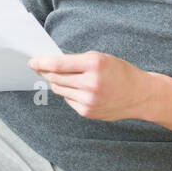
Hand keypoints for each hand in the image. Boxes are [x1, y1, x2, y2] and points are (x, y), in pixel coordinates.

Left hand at [27, 51, 152, 121]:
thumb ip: (76, 61)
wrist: (139, 94)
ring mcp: (89, 100)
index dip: (41, 62)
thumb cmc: (119, 72)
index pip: (58, 64)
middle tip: (41, 68)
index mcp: (94, 64)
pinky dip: (69, 93)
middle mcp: (91, 83)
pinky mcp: (87, 112)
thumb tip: (49, 64)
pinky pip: (68, 100)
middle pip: (55, 78)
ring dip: (57, 82)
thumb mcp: (100, 58)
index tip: (31, 62)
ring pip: (59, 89)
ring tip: (67, 77)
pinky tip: (80, 89)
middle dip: (46, 72)